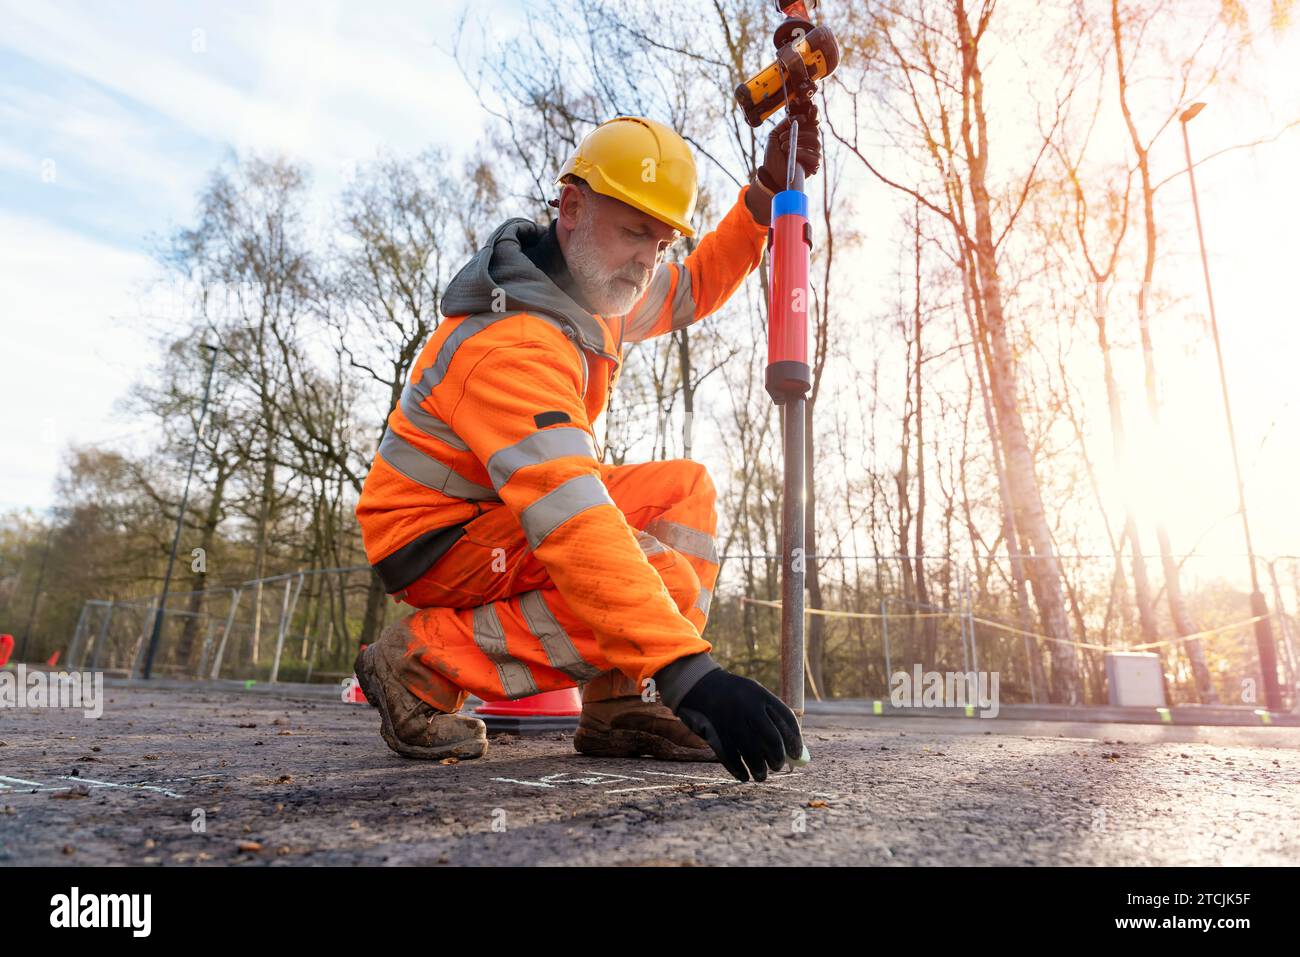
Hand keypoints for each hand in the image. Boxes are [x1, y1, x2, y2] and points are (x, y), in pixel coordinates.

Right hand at [671, 668, 803, 781]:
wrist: (701, 686)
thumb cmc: (735, 696)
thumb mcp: (754, 695)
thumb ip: (772, 717)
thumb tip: (791, 750)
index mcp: (760, 695)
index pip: (786, 719)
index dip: (795, 740)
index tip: (797, 755)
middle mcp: (747, 707)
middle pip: (772, 739)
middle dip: (778, 758)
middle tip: (778, 766)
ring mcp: (731, 721)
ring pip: (752, 753)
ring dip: (760, 769)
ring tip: (762, 775)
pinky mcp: (716, 734)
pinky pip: (731, 758)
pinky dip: (739, 771)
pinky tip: (744, 776)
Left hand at [758, 99, 820, 190]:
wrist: (771, 174)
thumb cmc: (774, 155)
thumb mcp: (775, 134)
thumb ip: (786, 123)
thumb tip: (800, 117)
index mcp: (802, 132)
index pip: (813, 119)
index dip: (814, 112)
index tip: (812, 106)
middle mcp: (811, 140)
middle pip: (813, 129)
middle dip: (797, 131)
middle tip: (782, 138)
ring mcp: (814, 151)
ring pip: (814, 139)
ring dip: (797, 141)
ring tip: (784, 148)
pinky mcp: (815, 163)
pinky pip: (813, 154)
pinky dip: (802, 152)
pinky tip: (793, 154)